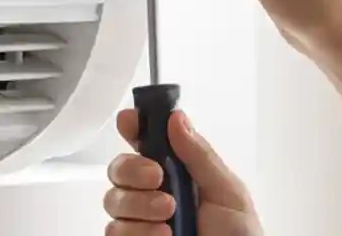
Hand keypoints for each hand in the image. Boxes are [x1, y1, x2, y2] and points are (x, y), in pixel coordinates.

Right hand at [104, 108, 261, 234]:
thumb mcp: (228, 191)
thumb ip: (200, 155)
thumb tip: (176, 118)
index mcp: (176, 172)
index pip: (144, 140)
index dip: (132, 126)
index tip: (130, 121)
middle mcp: (152, 193)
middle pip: (118, 168)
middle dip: (133, 169)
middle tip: (158, 178)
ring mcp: (139, 220)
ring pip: (113, 200)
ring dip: (140, 206)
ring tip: (170, 218)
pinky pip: (115, 231)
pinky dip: (139, 232)